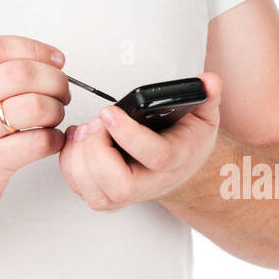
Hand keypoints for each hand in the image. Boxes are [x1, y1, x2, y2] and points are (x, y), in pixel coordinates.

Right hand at [0, 35, 69, 231]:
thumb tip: (42, 62)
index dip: (34, 49)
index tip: (55, 60)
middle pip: (20, 73)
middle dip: (54, 79)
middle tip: (62, 92)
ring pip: (34, 106)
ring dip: (56, 109)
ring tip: (54, 117)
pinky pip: (38, 142)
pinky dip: (55, 139)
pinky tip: (50, 140)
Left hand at [58, 72, 222, 209]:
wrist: (182, 171)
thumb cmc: (186, 142)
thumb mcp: (203, 115)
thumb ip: (205, 96)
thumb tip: (208, 82)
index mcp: (176, 160)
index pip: (156, 156)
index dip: (129, 135)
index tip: (110, 111)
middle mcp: (151, 183)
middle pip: (121, 186)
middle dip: (98, 153)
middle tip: (93, 124)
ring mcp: (128, 194)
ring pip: (98, 195)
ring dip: (80, 160)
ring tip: (83, 131)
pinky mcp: (107, 196)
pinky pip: (82, 190)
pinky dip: (70, 165)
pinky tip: (75, 141)